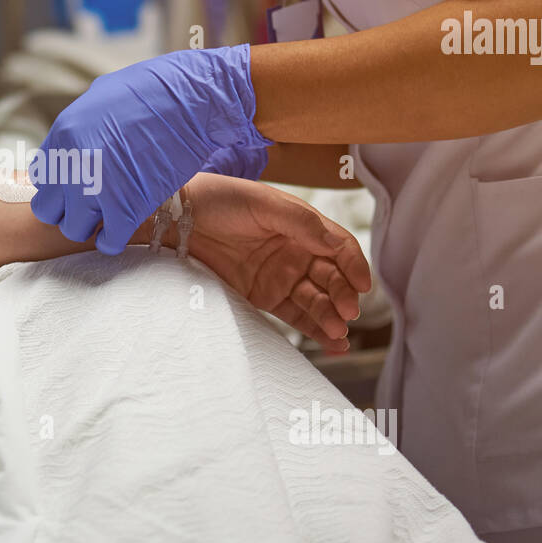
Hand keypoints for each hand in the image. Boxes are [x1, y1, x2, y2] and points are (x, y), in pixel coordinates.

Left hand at [31, 43, 271, 253]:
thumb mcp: (101, 97)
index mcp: (64, 134)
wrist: (194, 98)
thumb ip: (80, 126)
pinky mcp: (127, 208)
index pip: (44, 177)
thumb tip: (73, 144)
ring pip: (74, 230)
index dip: (62, 184)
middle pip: (49, 209)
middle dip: (68, 209)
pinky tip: (120, 231)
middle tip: (91, 205)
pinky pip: (108, 242)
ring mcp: (97, 188)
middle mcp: (73, 164)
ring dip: (90, 226)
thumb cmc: (155, 89)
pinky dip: (112, 241)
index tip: (79, 185)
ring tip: (109, 216)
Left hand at [173, 172, 372, 351]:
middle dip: (344, 296)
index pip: (340, 248)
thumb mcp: (263, 204)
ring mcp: (282, 276)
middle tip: (347, 312)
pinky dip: (315, 329)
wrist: (178, 218)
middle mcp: (298, 252)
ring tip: (338, 332)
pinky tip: (333, 342)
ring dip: (332, 316)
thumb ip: (301, 223)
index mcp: (303, 227)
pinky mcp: (263, 296)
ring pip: (318, 300)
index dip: (354, 266)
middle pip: (332, 277)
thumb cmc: (220, 200)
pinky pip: (296, 315)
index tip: (363, 285)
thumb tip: (336, 244)